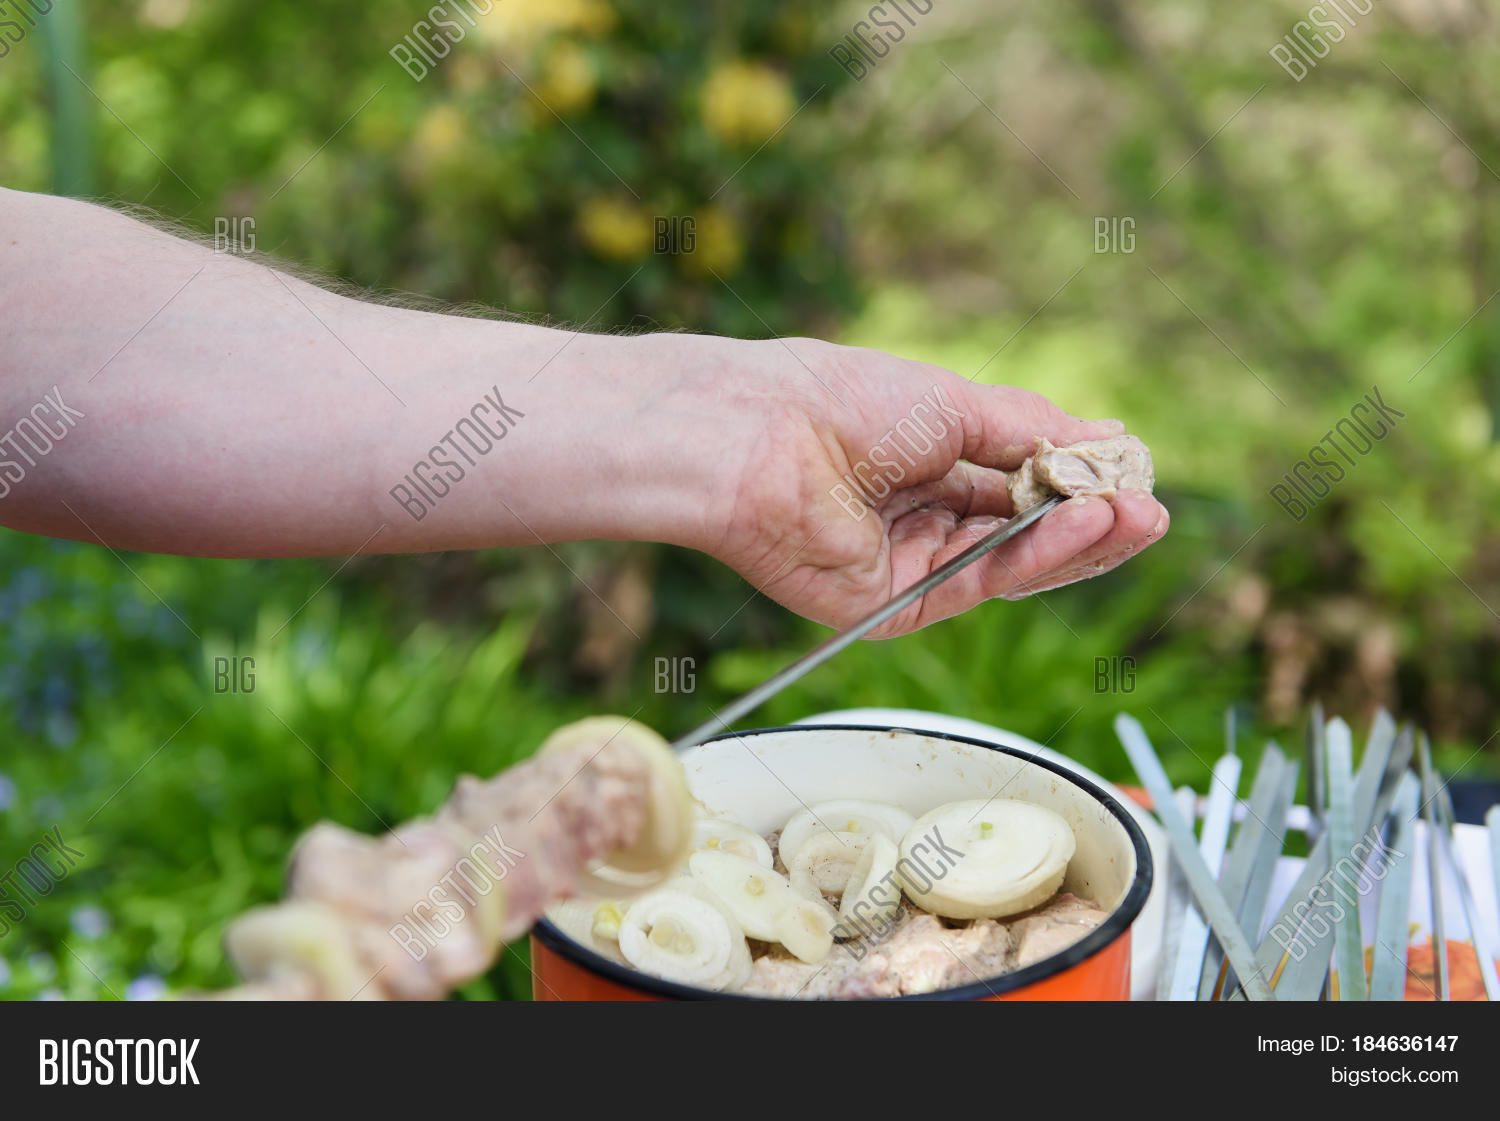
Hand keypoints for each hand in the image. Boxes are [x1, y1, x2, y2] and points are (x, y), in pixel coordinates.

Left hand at [699, 337, 1168, 635]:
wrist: (763, 437)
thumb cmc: (842, 400)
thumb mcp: (956, 403)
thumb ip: (1032, 432)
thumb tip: (1106, 438)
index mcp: (926, 458)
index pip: (1018, 483)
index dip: (1076, 481)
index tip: (1132, 471)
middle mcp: (920, 513)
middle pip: (1023, 533)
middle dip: (1091, 521)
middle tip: (1152, 509)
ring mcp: (910, 562)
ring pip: (1011, 564)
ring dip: (1078, 541)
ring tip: (1137, 516)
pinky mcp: (896, 605)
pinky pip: (980, 583)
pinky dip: (1036, 555)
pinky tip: (1085, 524)